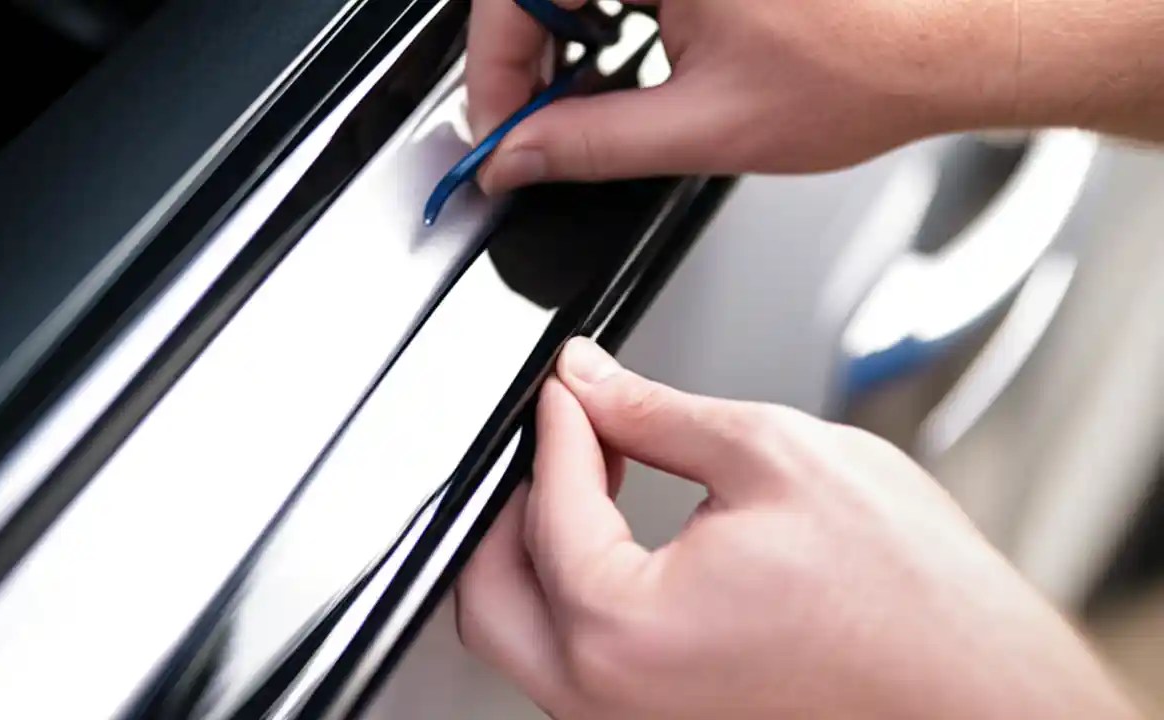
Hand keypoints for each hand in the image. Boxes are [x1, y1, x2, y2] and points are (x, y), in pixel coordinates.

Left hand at [455, 338, 1137, 719]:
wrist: (985, 692)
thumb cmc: (913, 600)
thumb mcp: (773, 456)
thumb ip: (653, 413)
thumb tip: (590, 381)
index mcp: (622, 628)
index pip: (546, 501)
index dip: (558, 421)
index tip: (570, 387)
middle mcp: (605, 700)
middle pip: (489, 586)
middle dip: (514, 497)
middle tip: (564, 434)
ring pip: (524, 633)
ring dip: (541, 547)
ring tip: (595, 475)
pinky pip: (575, 664)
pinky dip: (579, 596)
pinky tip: (623, 539)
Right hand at [466, 0, 1020, 190]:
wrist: (960, 39)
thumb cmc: (872, 62)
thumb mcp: (705, 124)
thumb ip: (589, 144)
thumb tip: (516, 156)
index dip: (491, 70)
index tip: (498, 128)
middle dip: (523, 55)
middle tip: (530, 123)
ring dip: (564, 34)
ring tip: (582, 97)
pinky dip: (608, 14)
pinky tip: (625, 60)